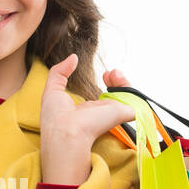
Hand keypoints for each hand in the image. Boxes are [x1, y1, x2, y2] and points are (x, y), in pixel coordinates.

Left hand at [38, 54, 135, 184]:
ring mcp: (114, 114)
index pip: (104, 98)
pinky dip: (129, 86)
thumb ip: (60, 72)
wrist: (65, 131)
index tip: (104, 74)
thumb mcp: (52, 89)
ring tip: (113, 73)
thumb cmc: (55, 117)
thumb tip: (73, 57)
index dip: (108, 83)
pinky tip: (117, 77)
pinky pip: (136, 101)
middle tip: (109, 73)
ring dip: (124, 81)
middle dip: (117, 81)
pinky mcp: (123, 114)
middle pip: (118, 95)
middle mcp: (103, 114)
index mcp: (89, 111)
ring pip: (128, 96)